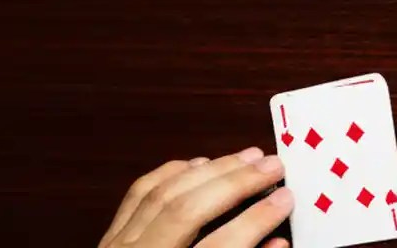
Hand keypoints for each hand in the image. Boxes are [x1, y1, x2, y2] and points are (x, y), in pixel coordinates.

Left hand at [99, 147, 292, 247]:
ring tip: (247, 156)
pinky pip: (139, 193)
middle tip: (274, 166)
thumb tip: (277, 243)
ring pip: (164, 194)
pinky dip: (171, 172)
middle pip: (188, 211)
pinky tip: (199, 162)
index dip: (255, 221)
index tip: (286, 200)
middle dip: (235, 183)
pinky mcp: (109, 239)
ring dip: (210, 169)